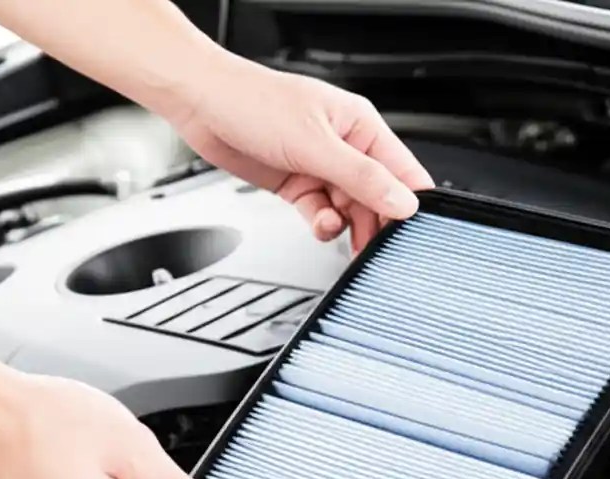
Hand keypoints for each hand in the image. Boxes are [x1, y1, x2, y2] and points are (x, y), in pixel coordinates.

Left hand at [166, 57, 434, 249]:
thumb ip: (362, 178)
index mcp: (361, 126)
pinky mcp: (298, 183)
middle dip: (375, 222)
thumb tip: (403, 203)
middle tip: (373, 245)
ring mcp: (321, 166)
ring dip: (346, 225)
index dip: (410, 202)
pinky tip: (318, 222)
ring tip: (335, 230)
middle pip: (377, 197)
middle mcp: (346, 147)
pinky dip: (322, 223)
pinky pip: (322, 212)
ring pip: (349, 209)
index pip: (403, 171)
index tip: (407, 231)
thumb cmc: (252, 102)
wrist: (199, 103)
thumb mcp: (315, 144)